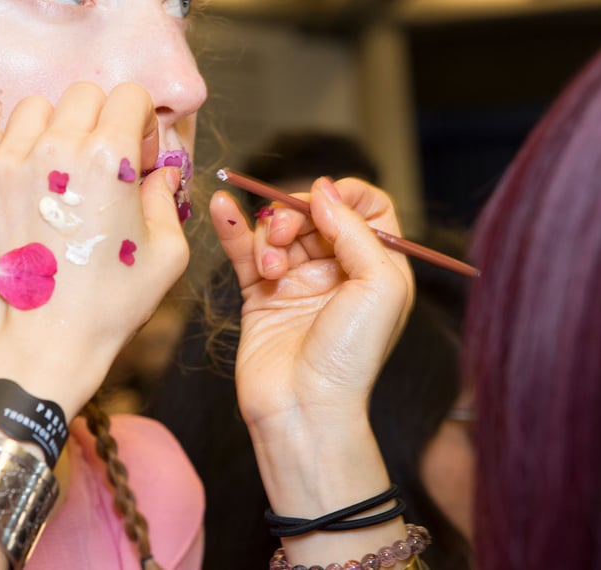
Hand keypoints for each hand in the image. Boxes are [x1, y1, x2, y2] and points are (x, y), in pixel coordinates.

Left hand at [0, 82, 188, 413]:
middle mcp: (54, 148)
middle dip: (99, 120)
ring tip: (58, 174)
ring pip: (35, 109)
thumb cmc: (106, 308)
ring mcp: (5, 162)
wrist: (36, 347)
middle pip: (82, 93)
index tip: (135, 153)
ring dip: (54, 130)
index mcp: (107, 158)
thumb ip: (167, 198)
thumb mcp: (165, 255)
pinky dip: (14, 153)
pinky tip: (26, 191)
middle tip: (98, 164)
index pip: (128, 94)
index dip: (139, 122)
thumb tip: (159, 173)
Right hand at [209, 176, 413, 435]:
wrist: (303, 409)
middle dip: (295, 214)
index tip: (322, 200)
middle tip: (284, 235)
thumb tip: (324, 190)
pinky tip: (222, 207)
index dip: (345, 195)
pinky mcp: (260, 296)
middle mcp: (338, 271)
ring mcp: (297, 282)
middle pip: (315, 214)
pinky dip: (232, 226)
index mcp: (377, 268)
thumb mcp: (378, 286)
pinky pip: (244, 250)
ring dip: (266, 235)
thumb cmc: (350, 357)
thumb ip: (355, 230)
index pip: (367, 208)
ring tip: (268, 265)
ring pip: (277, 231)